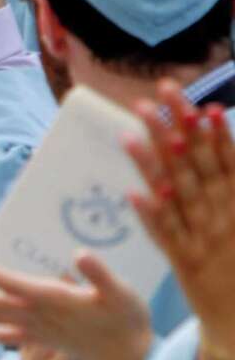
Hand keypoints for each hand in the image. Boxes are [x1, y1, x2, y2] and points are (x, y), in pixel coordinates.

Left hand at [0, 253, 151, 359]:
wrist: (132, 358)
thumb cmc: (127, 319)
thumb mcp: (120, 292)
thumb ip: (99, 274)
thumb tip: (80, 255)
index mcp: (53, 299)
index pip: (13, 283)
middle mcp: (39, 316)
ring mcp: (37, 330)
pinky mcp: (40, 341)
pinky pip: (3, 337)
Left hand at [125, 79, 234, 359]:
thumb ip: (234, 189)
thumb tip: (229, 155)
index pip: (227, 162)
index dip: (213, 133)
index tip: (200, 103)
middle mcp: (225, 220)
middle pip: (198, 167)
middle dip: (179, 129)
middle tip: (160, 93)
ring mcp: (205, 242)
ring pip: (177, 194)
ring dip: (155, 160)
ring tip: (134, 126)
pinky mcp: (186, 266)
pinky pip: (167, 238)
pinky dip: (153, 216)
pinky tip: (135, 193)